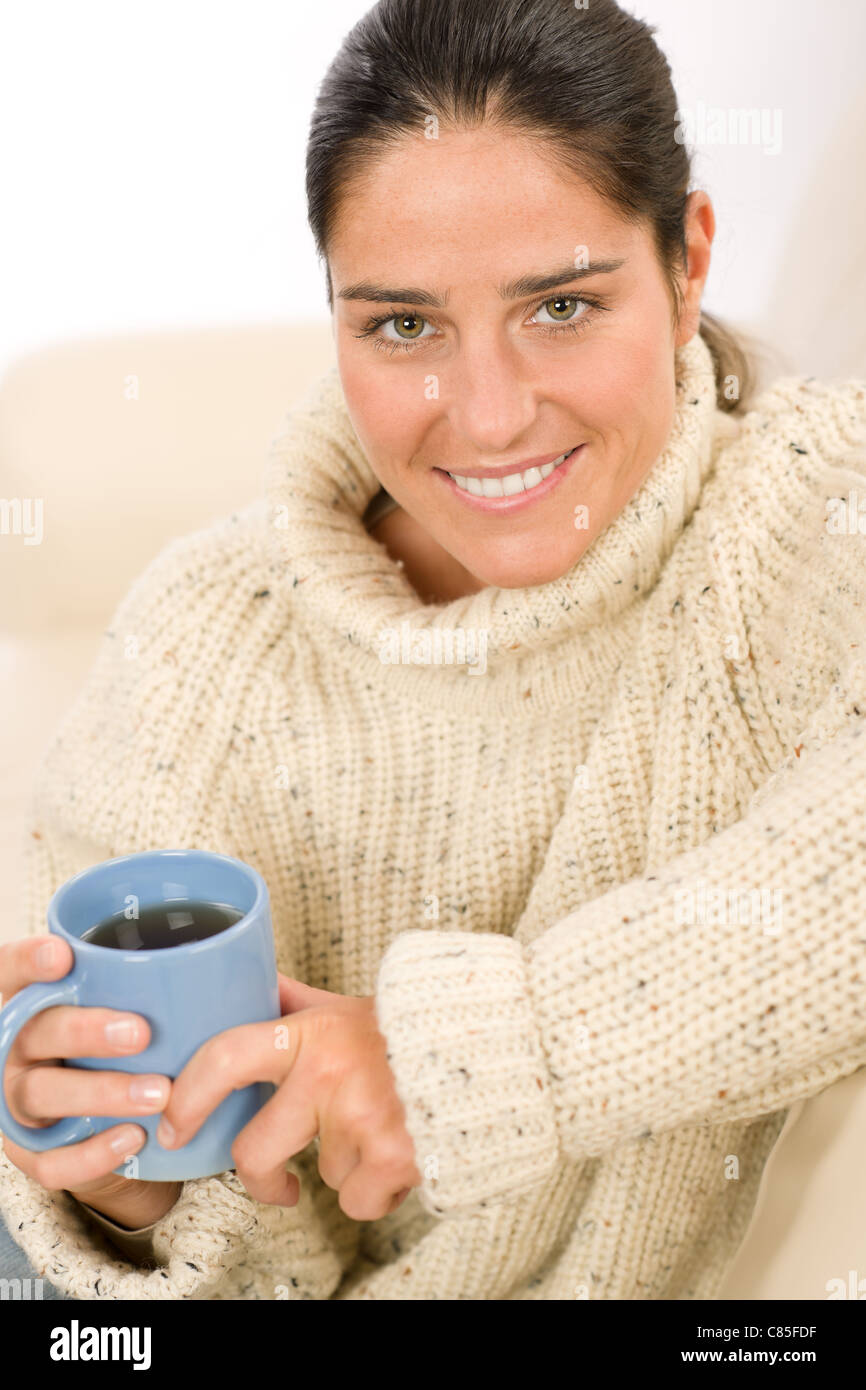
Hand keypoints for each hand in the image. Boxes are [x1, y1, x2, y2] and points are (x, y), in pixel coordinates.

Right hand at [0, 934, 179, 1227]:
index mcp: (31, 1000)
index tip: (64, 955)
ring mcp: (18, 1102)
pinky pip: (51, 1160)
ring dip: (101, 1092)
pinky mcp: (32, 1153)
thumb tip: (249, 961)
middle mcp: (16, 1047)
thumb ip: (161, 984)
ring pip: (42, 1094)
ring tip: (159, 1092)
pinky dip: (93, 1152)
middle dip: (85, 1030)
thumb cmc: (128, 1047)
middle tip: (140, 1033)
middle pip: (34, 1032)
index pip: (9, 972)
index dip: (27, 962)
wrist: (113, 1125)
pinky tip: (134, 1138)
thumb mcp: (133, 1008)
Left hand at [155, 975, 422, 1220]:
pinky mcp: (393, 1158)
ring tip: (384, 1128)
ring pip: (323, 1175)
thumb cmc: (411, 1028)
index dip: (187, 1096)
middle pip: (255, 1153)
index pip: (225, 1058)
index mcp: (310, 1032)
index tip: (172, 1125)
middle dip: (262, 1178)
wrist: (491, 1047)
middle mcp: (327, 1074)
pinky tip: (402, 1153)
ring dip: (350, 1165)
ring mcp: (359, 1119)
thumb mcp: (345, 1005)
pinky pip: (359, 1202)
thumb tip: (249, 979)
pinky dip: (380, 1190)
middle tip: (278, 1181)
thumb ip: (294, 1001)